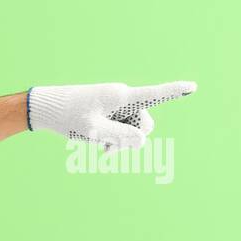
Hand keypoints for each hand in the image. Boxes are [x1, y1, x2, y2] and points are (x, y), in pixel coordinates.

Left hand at [27, 81, 195, 152]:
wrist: (46, 108)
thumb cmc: (68, 117)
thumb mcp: (94, 132)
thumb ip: (121, 137)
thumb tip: (143, 140)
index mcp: (121, 96)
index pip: (154, 94)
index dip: (175, 92)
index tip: (194, 86)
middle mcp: (122, 97)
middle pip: (144, 123)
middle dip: (132, 139)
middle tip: (108, 153)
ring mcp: (116, 104)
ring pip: (132, 128)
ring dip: (121, 141)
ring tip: (99, 149)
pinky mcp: (109, 109)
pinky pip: (121, 126)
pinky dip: (114, 137)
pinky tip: (100, 146)